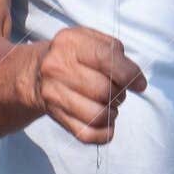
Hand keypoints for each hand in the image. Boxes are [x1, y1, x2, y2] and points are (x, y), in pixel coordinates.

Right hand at [31, 26, 146, 145]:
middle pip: (104, 90)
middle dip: (120, 94)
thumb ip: (115, 52)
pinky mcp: (56, 117)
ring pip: (97, 116)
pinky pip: (87, 134)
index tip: (140, 84)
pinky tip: (106, 122)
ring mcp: (54, 95)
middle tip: (118, 91)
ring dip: (112, 113)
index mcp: (69, 43)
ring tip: (111, 105)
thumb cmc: (72, 54)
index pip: (105, 59)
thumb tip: (136, 80)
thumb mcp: (89, 39)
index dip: (129, 74)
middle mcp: (57, 68)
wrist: (34, 73)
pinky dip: (104, 133)